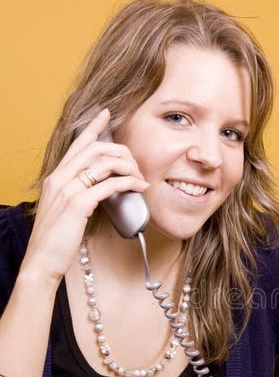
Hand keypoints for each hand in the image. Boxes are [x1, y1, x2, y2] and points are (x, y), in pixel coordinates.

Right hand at [22, 109, 148, 285]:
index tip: (106, 114)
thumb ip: (77, 196)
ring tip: (140, 178)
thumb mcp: (64, 212)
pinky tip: (139, 187)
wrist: (41, 262)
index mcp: (55, 178)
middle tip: (136, 164)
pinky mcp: (78, 204)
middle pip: (94, 149)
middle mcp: (60, 179)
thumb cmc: (55, 242)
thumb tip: (100, 191)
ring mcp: (68, 190)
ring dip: (128, 167)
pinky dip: (129, 182)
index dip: (92, 128)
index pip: (76, 145)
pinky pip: (109, 184)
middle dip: (120, 151)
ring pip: (104, 162)